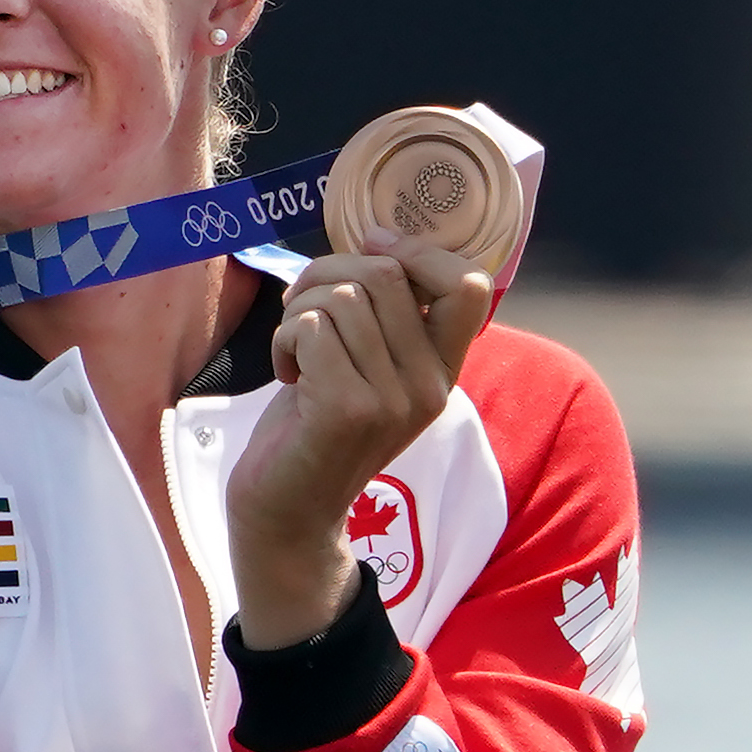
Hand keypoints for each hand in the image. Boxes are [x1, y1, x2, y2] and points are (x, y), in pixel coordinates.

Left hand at [221, 243, 493, 648]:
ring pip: (340, 297)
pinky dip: (284, 339)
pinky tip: (288, 374)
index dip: (414, 251)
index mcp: (442, 369)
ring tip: (296, 351)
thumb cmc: (314, 428)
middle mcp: (429, 384)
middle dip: (325, 274)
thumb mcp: (367, 367)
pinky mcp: (347, 409)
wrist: (287, 514)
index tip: (369, 253)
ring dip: (298, 311)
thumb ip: (385, 314)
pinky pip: (310, 327)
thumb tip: (379, 236)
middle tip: (301, 313)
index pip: (468, 282)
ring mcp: (392, 399)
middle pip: (384, 273)